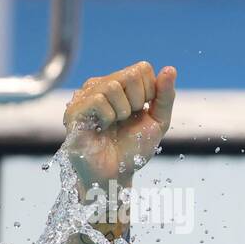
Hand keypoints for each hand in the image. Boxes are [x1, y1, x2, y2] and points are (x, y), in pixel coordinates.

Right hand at [63, 61, 175, 193]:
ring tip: (113, 125)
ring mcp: (85, 96)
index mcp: (121, 86)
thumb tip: (170, 69)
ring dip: (123, 112)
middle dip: (138, 102)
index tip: (142, 112)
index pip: (143, 69)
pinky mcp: (74, 109)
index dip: (150, 93)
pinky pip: (98, 100)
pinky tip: (101, 127)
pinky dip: (108, 117)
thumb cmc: (133, 149)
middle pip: (130, 74)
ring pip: (113, 86)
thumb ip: (165, 97)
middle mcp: (101, 86)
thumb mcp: (158, 122)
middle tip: (127, 119)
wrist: (116, 174)